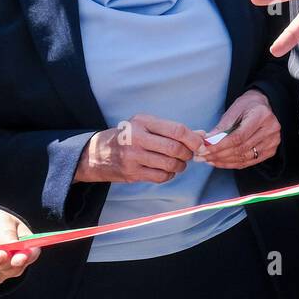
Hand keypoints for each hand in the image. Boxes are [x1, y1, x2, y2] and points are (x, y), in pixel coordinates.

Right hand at [74, 114, 202, 183]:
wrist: (97, 154)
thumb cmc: (128, 136)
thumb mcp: (146, 125)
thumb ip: (172, 129)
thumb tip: (202, 135)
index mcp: (142, 121)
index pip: (176, 130)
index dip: (193, 139)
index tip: (199, 144)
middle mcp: (137, 138)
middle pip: (175, 148)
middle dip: (187, 154)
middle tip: (188, 155)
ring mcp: (133, 157)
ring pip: (169, 164)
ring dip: (180, 166)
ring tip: (179, 163)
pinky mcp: (132, 173)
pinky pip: (160, 177)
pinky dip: (169, 175)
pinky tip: (167, 170)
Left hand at [194, 90, 280, 168]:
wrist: (263, 106)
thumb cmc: (247, 106)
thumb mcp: (233, 110)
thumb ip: (221, 127)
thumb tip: (207, 142)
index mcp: (261, 116)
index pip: (238, 137)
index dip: (220, 146)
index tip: (205, 150)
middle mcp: (270, 129)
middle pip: (241, 149)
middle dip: (219, 155)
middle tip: (203, 157)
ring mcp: (273, 141)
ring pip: (244, 158)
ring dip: (224, 161)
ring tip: (209, 160)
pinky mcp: (271, 150)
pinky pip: (249, 161)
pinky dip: (233, 164)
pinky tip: (220, 162)